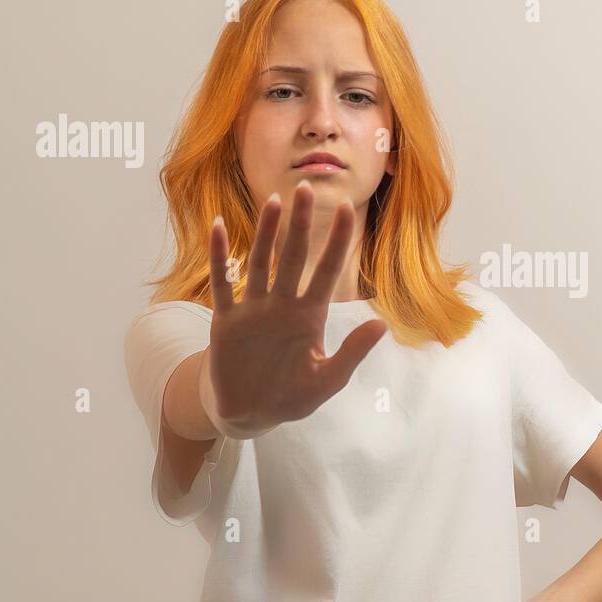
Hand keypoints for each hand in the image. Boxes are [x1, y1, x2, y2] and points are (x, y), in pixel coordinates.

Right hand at [199, 180, 386, 438]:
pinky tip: (220, 227)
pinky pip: (223, 283)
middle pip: (293, 256)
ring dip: (266, 232)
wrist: (249, 413)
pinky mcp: (226, 320)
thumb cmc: (291, 397)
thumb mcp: (326, 380)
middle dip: (301, 224)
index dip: (337, 241)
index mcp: (310, 316)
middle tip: (307, 187)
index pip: (327, 271)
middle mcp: (282, 305)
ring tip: (273, 201)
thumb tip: (381, 326)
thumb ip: (352, 354)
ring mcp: (253, 309)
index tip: (347, 209)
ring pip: (261, 262)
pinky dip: (220, 257)